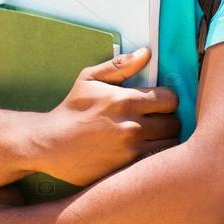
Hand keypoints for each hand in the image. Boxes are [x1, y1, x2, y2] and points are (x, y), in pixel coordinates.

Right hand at [38, 47, 180, 187]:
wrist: (49, 144)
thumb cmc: (71, 109)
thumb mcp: (89, 79)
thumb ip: (121, 65)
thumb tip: (147, 52)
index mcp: (125, 100)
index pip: (170, 99)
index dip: (167, 100)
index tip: (158, 103)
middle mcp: (132, 126)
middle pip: (174, 123)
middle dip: (168, 120)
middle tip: (156, 121)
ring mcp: (130, 152)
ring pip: (170, 145)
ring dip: (165, 140)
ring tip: (152, 137)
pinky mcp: (126, 171)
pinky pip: (155, 163)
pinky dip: (155, 158)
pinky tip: (144, 153)